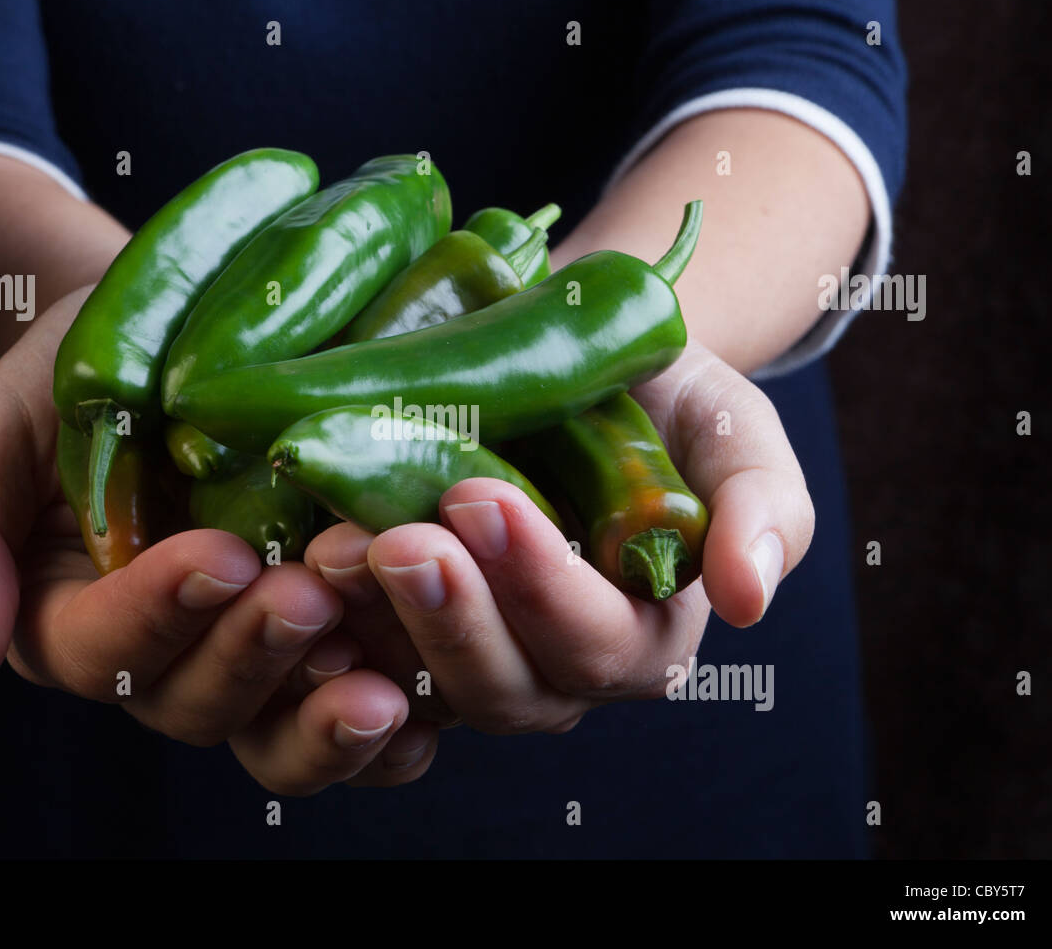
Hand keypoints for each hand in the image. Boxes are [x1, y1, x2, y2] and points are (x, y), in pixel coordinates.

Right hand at [0, 286, 438, 794]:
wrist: (176, 329)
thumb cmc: (76, 372)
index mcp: (75, 618)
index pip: (101, 648)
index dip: (155, 615)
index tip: (216, 557)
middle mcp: (167, 655)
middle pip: (197, 702)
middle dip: (252, 656)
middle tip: (308, 596)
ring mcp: (252, 653)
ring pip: (277, 728)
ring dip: (325, 710)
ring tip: (384, 674)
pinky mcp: (332, 641)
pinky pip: (353, 712)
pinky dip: (390, 731)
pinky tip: (428, 703)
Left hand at [304, 339, 814, 731]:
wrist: (569, 365)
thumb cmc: (661, 400)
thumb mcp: (732, 433)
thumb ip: (761, 508)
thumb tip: (749, 596)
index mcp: (643, 637)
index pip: (598, 643)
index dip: (540, 585)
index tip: (482, 498)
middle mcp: (555, 670)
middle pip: (502, 686)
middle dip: (448, 616)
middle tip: (395, 538)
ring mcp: (470, 658)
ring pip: (419, 684)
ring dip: (371, 626)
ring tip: (325, 553)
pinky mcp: (400, 636)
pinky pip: (359, 659)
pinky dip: (325, 628)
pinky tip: (290, 571)